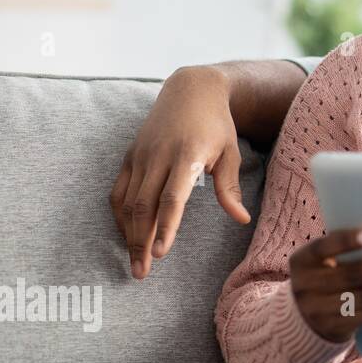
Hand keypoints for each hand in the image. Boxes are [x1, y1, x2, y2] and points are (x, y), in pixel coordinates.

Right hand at [110, 65, 249, 279]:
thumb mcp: (230, 152)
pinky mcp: (129, 156)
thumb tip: (242, 219)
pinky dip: (119, 216)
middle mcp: (158, 157)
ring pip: (128, 202)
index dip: (166, 227)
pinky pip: (119, 191)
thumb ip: (230, 187)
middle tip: (142, 272)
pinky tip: (126, 235)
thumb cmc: (217, 124)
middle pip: (144, 206)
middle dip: (141, 241)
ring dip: (129, 234)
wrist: (190, 90)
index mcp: (186, 155)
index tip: (161, 254)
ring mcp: (140, 156)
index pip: (172, 198)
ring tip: (134, 262)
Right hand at [288, 227, 361, 342]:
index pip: (324, 247)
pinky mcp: (338, 327)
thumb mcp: (321, 262)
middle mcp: (307, 286)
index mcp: (303, 260)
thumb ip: (345, 249)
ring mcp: (321, 311)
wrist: (301, 321)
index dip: (348, 241)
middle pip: (353, 276)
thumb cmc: (324, 275)